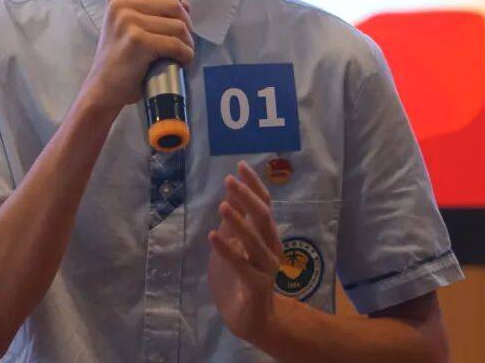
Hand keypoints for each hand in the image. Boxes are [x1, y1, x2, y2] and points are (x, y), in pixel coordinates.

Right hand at [81, 0, 193, 109]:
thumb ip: (151, 8)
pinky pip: (176, 44)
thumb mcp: (128, 24)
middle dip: (186, 24)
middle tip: (180, 41)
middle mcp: (121, 5)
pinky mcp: (137, 41)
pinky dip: (185, 56)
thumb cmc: (121, 58)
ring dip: (187, 43)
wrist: (103, 88)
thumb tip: (185, 2)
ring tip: (179, 54)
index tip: (176, 3)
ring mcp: (128, 21)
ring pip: (179, 25)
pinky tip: (179, 62)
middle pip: (174, 3)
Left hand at [208, 160, 283, 344]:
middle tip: (229, 180)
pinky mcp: (256, 286)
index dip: (254, 185)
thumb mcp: (233, 243)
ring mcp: (266, 268)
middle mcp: (271, 248)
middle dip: (247, 197)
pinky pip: (242, 266)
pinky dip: (227, 250)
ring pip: (255, 241)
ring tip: (222, 206)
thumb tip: (231, 190)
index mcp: (267, 236)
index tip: (241, 165)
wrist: (250, 319)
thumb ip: (236, 220)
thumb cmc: (240, 276)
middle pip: (263, 218)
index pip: (265, 204)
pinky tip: (212, 236)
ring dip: (238, 222)